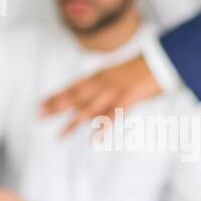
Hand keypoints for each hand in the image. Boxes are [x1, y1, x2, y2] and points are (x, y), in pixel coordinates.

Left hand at [39, 53, 162, 135]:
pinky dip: (102, 129)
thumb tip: (93, 107)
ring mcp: (113, 91)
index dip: (56, 95)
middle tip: (39, 116)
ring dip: (73, 123)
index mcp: (100, 74)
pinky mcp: (127, 100)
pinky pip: (112, 117)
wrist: (162, 60)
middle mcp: (102, 82)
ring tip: (60, 136)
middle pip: (75, 97)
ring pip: (89, 109)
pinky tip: (93, 140)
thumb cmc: (142, 69)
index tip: (40, 104)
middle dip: (56, 107)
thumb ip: (104, 89)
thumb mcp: (118, 75)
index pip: (72, 87)